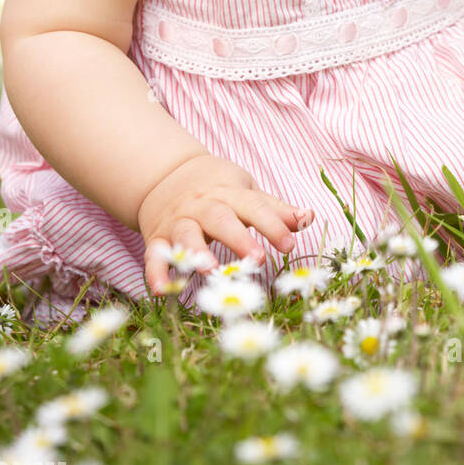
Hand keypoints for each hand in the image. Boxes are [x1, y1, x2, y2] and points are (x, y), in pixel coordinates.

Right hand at [137, 153, 314, 294]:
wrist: (166, 174)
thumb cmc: (218, 188)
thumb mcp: (247, 192)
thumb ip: (276, 209)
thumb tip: (309, 218)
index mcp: (229, 194)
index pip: (255, 207)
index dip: (273, 225)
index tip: (289, 245)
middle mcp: (203, 206)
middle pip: (221, 219)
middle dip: (238, 238)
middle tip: (257, 259)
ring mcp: (179, 221)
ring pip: (187, 234)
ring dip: (197, 252)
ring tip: (211, 271)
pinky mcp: (158, 237)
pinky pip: (154, 255)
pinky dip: (156, 272)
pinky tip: (162, 290)